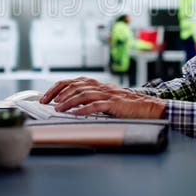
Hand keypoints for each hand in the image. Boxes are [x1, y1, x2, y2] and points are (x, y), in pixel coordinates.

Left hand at [40, 77, 165, 118]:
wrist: (149, 107)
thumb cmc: (127, 106)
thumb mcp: (106, 100)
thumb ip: (91, 100)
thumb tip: (70, 106)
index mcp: (98, 85)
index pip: (73, 81)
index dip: (58, 87)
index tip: (46, 96)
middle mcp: (101, 87)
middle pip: (75, 85)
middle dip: (58, 93)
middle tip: (46, 102)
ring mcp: (108, 95)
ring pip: (84, 94)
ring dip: (68, 101)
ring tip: (58, 108)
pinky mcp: (115, 104)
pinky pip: (97, 105)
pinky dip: (84, 110)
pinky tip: (75, 114)